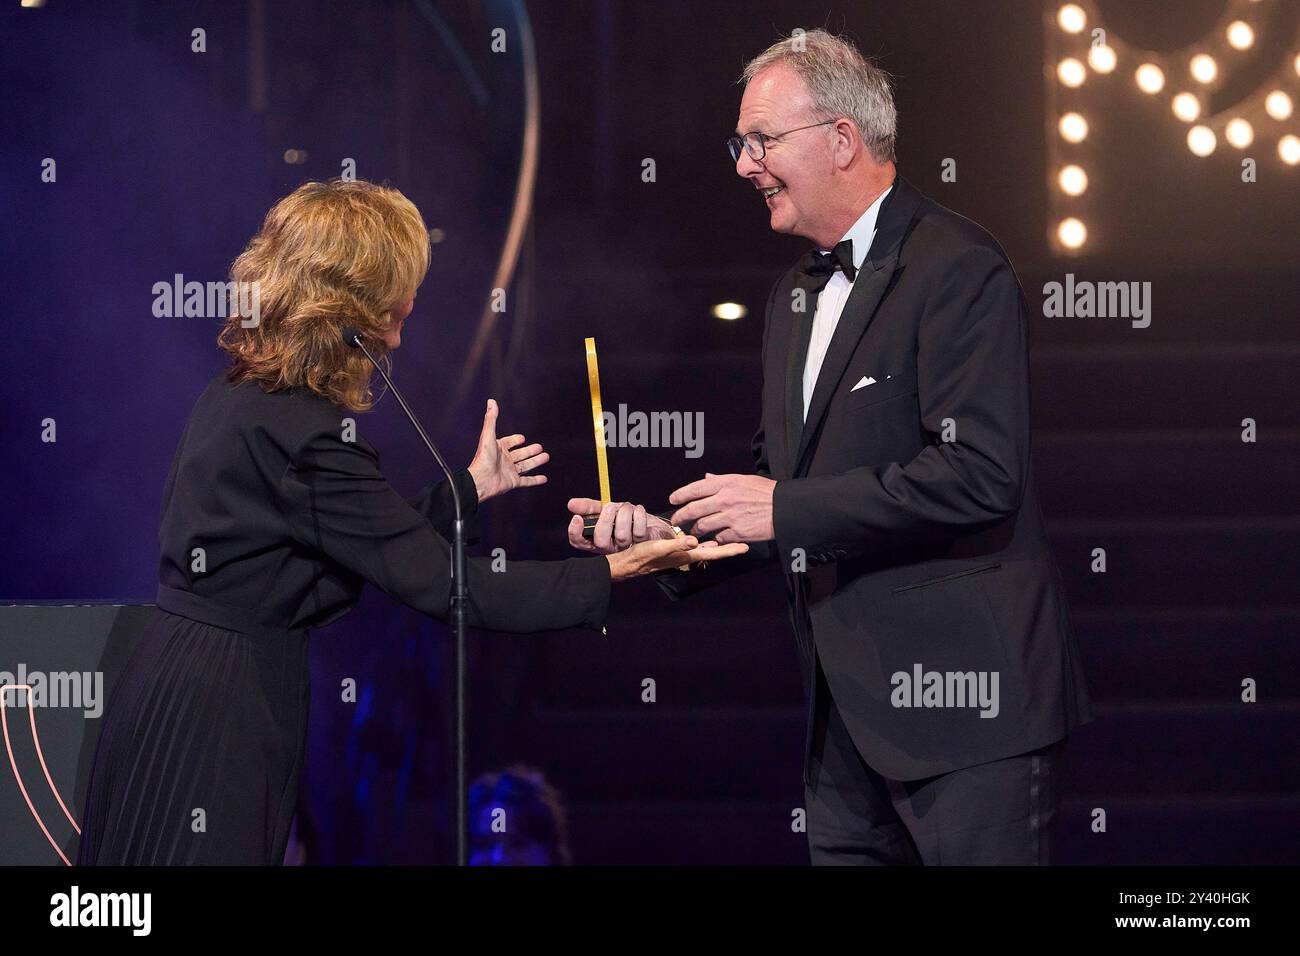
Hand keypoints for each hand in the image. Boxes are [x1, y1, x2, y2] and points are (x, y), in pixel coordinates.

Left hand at [467, 399, 548, 502]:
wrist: (481, 480)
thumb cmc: (483, 458)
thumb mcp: (488, 435)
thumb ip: (491, 419)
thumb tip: (491, 401)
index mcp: (498, 449)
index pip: (509, 442)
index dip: (515, 440)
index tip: (522, 438)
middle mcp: (504, 460)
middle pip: (521, 454)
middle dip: (530, 451)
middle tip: (540, 447)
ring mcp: (509, 471)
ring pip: (526, 466)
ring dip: (536, 461)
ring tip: (546, 456)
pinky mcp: (513, 482)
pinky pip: (527, 481)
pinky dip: (536, 480)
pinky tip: (544, 478)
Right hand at [566, 498, 674, 552]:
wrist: (651, 523)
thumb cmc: (626, 518)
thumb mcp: (606, 509)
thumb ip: (589, 507)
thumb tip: (571, 504)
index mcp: (596, 539)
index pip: (579, 542)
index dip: (575, 533)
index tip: (577, 517)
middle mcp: (610, 547)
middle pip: (600, 542)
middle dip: (604, 521)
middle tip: (610, 506)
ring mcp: (626, 548)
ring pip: (621, 536)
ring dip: (624, 515)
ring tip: (627, 506)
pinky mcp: (642, 545)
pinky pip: (638, 531)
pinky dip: (638, 516)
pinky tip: (638, 510)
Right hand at [605, 536, 749, 580]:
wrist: (629, 563)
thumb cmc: (643, 556)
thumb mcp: (659, 548)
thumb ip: (677, 545)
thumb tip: (695, 541)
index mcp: (687, 555)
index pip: (714, 554)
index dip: (729, 550)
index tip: (745, 547)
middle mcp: (687, 555)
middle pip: (714, 552)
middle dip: (729, 547)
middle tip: (744, 542)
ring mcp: (682, 553)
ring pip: (706, 548)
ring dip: (719, 544)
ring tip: (730, 538)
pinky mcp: (675, 549)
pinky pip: (695, 544)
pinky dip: (703, 540)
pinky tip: (705, 538)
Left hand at [669, 472, 775, 543]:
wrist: (785, 508)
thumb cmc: (766, 492)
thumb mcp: (744, 479)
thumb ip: (722, 480)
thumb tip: (706, 478)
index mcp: (725, 483)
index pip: (695, 489)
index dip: (680, 495)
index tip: (673, 500)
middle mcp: (724, 499)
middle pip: (693, 510)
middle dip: (680, 517)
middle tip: (676, 520)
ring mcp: (729, 517)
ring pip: (702, 526)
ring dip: (695, 531)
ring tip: (692, 532)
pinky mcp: (736, 533)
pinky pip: (717, 538)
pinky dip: (713, 539)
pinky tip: (712, 539)